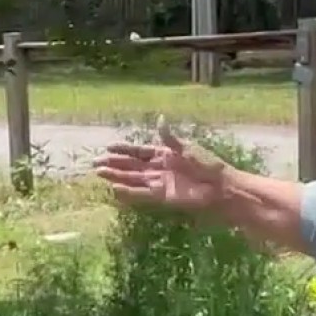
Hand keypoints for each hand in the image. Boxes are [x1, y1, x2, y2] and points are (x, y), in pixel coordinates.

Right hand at [93, 115, 226, 209]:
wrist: (220, 187)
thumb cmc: (207, 165)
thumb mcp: (187, 148)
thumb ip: (170, 138)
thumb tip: (159, 118)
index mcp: (165, 153)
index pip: (140, 151)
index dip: (124, 149)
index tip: (108, 147)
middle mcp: (159, 168)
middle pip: (132, 166)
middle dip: (114, 164)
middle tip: (95, 163)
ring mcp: (159, 182)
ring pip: (133, 179)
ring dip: (117, 177)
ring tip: (99, 173)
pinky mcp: (162, 197)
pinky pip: (141, 194)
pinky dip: (128, 192)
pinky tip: (114, 189)